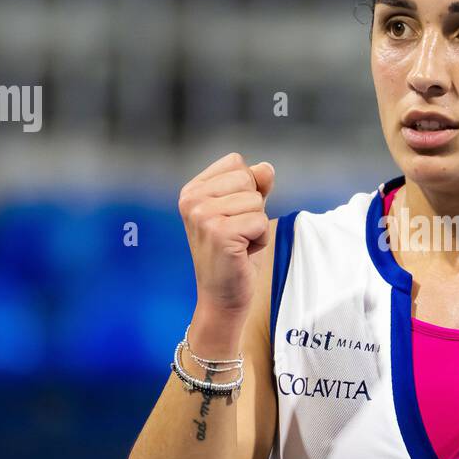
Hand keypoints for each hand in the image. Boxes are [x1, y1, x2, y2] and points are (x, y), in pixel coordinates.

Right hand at [178, 152, 274, 321]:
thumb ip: (255, 186)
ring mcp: (202, 216)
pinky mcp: (219, 233)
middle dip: (254, 207)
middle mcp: (192, 200)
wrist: (222, 296)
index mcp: (192, 190)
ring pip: (256, 201)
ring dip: (258, 225)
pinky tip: (243, 252)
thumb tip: (266, 167)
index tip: (233, 215)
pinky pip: (261, 221)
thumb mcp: (244, 212)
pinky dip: (261, 239)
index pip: (236, 163)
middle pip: (247, 178)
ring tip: (240, 243)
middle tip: (238, 233)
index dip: (247, 188)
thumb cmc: (235, 253)